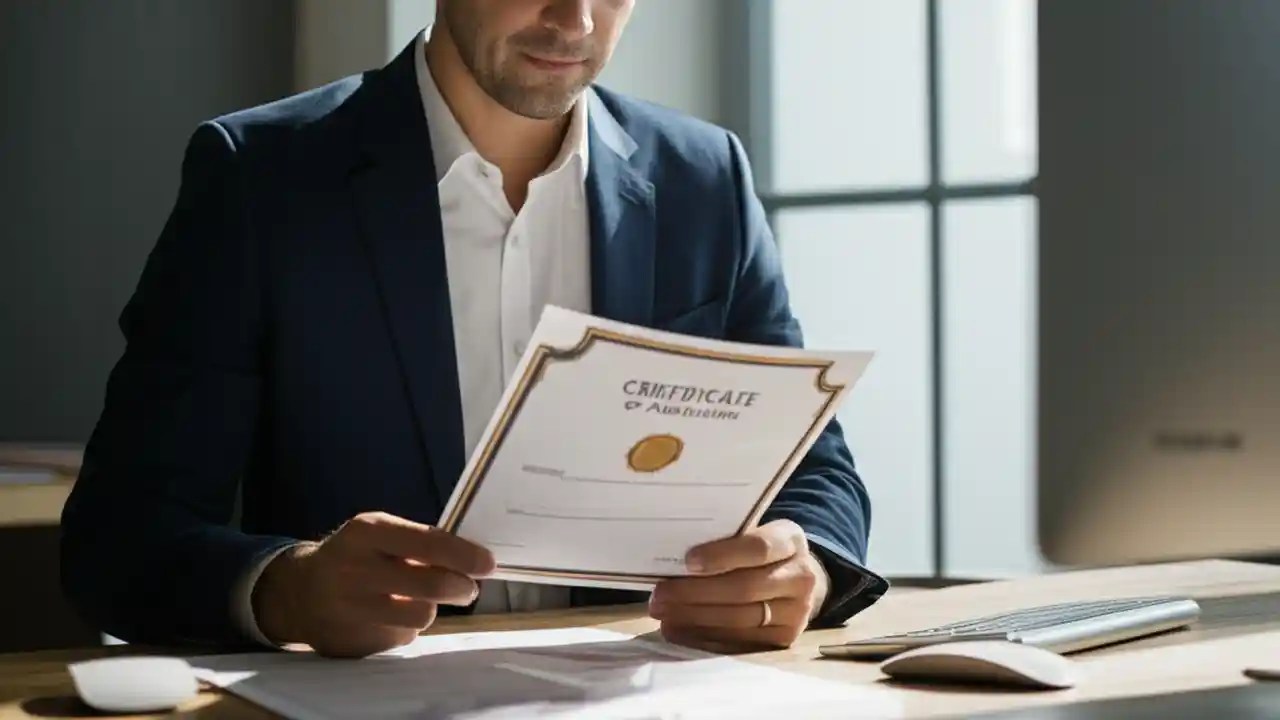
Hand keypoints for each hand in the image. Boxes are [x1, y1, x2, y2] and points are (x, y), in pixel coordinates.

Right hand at [253, 511, 494, 657]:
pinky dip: (404, 628)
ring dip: (428, 609)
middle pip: (431, 586)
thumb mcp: (378, 534)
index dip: (464, 556)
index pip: (428, 543)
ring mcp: (351, 609)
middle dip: (461, 588)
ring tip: (414, 600)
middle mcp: (355, 569)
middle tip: (467, 589)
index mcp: (367, 532)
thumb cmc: (355, 557)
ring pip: (421, 616)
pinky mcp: (352, 641)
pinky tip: (386, 617)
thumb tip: (473, 560)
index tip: (488, 565)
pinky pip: (401, 638)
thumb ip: (419, 543)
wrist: (299, 592)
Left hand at [648, 519, 828, 651]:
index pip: (758, 548)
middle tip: (660, 595)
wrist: (795, 580)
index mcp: (791, 540)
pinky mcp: (784, 639)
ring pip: (740, 619)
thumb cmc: (758, 552)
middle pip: (745, 588)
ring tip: (663, 613)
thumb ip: (723, 540)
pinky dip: (704, 636)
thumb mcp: (752, 533)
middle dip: (696, 593)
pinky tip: (679, 629)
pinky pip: (739, 642)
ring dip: (695, 618)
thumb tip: (673, 558)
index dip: (722, 555)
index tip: (688, 561)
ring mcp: (797, 612)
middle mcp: (801, 577)